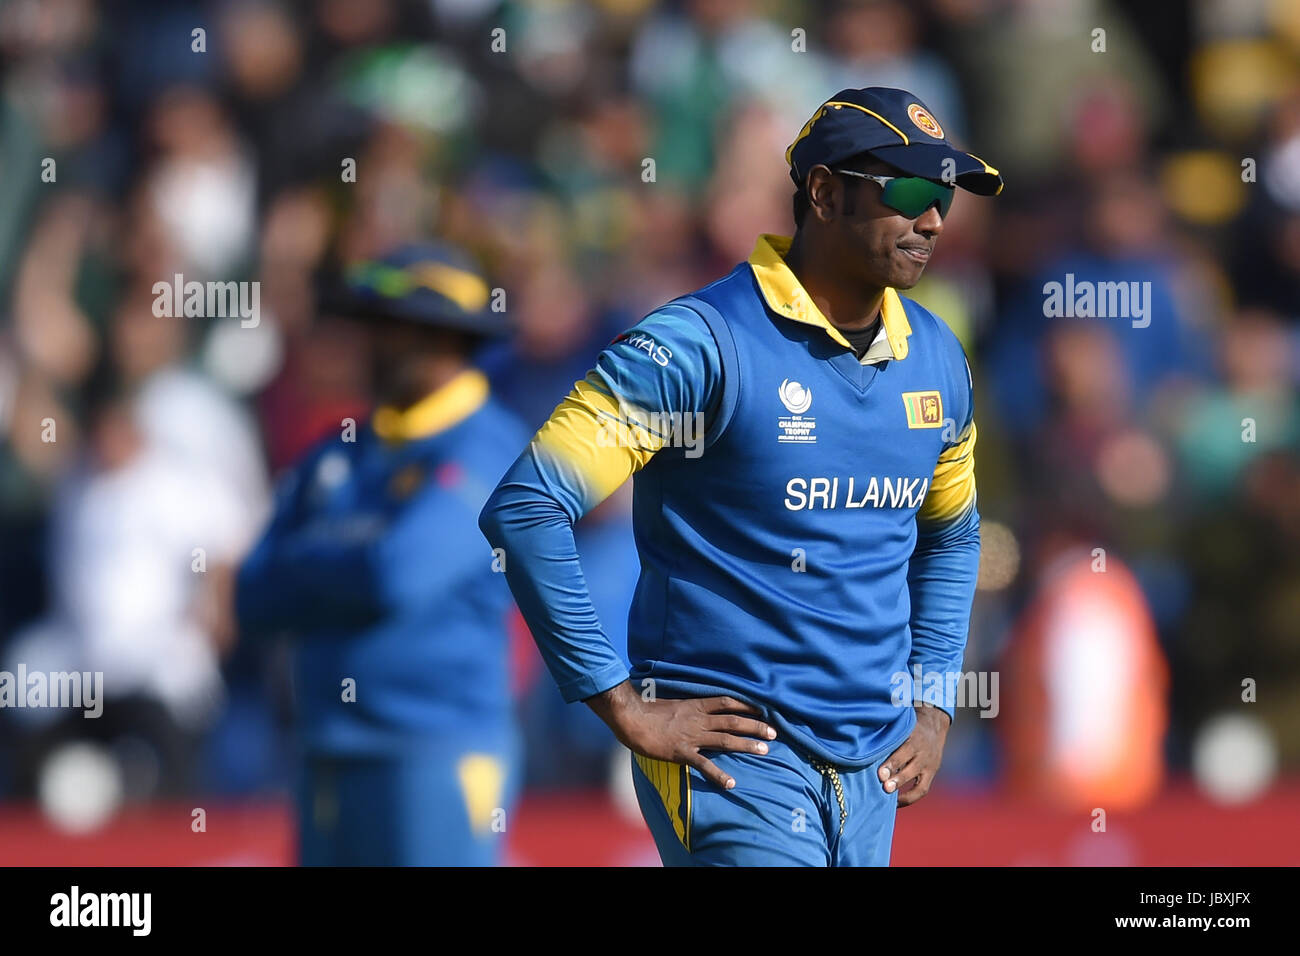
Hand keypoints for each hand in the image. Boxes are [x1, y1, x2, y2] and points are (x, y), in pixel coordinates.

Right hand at [585, 680, 775, 789]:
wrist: (631, 718)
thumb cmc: (645, 709)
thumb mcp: (669, 701)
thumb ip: (683, 705)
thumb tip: (689, 705)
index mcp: (695, 705)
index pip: (727, 702)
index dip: (746, 705)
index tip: (763, 707)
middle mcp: (698, 719)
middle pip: (733, 721)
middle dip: (756, 725)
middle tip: (774, 732)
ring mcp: (692, 736)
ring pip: (726, 739)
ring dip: (747, 745)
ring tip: (765, 750)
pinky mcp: (682, 752)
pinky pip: (704, 764)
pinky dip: (718, 774)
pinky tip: (731, 783)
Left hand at [878, 704, 949, 806]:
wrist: (933, 727)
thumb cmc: (906, 727)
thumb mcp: (900, 726)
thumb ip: (887, 736)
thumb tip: (862, 747)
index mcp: (914, 738)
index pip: (904, 752)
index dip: (892, 763)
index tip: (880, 773)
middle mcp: (923, 752)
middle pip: (911, 768)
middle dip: (897, 779)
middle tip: (884, 787)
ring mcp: (929, 765)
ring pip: (919, 782)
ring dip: (903, 792)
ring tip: (889, 800)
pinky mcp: (931, 773)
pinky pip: (922, 789)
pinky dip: (910, 798)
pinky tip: (895, 803)